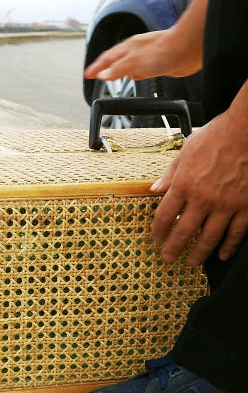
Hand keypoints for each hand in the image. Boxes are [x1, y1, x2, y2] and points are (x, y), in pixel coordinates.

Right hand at [84, 29, 201, 81]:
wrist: (188, 48)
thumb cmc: (164, 50)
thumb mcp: (133, 63)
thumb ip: (116, 70)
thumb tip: (103, 75)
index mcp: (128, 48)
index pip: (106, 59)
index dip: (96, 68)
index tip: (88, 75)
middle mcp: (137, 51)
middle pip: (117, 61)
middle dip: (107, 69)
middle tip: (98, 76)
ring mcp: (148, 57)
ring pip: (130, 66)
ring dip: (122, 72)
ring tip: (114, 79)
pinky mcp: (159, 63)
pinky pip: (143, 70)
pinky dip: (137, 75)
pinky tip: (138, 78)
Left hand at [150, 110, 247, 264]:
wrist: (247, 130)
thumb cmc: (217, 136)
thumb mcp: (185, 152)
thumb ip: (170, 174)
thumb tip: (154, 190)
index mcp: (184, 185)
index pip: (165, 216)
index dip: (158, 230)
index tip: (156, 238)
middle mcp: (203, 199)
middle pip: (184, 232)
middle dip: (174, 248)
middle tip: (169, 257)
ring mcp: (226, 205)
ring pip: (209, 237)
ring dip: (199, 253)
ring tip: (192, 261)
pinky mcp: (246, 207)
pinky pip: (236, 233)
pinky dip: (228, 246)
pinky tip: (222, 254)